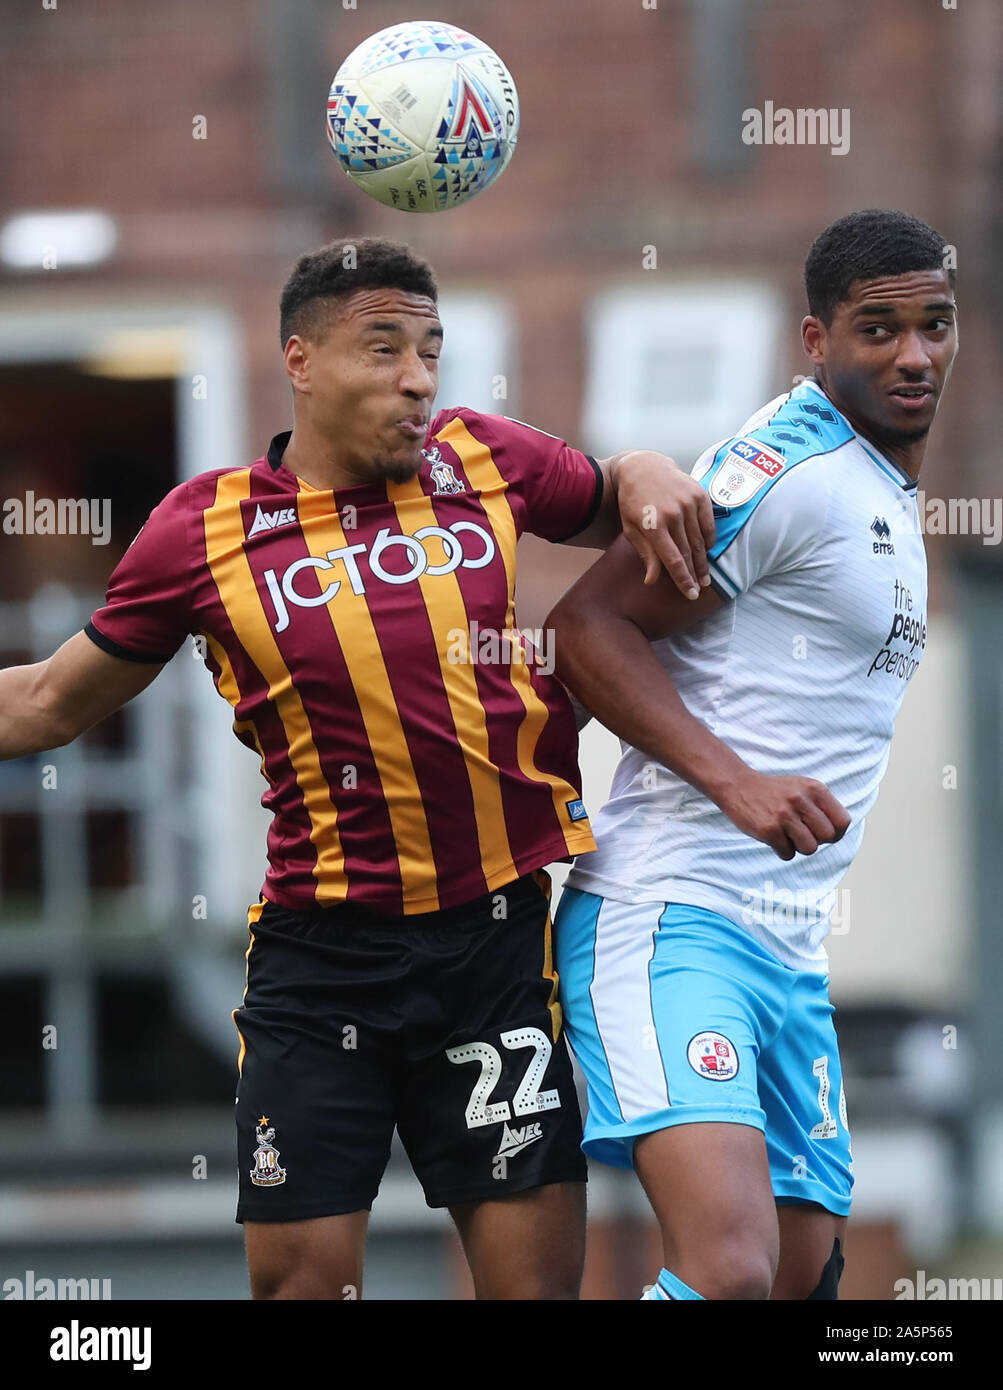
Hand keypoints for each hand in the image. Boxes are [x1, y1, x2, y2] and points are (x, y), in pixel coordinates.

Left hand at [613, 452, 715, 597]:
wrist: (643, 467)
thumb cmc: (633, 502)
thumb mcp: (632, 528)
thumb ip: (646, 554)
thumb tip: (652, 581)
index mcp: (654, 525)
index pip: (673, 559)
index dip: (683, 579)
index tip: (690, 594)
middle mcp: (673, 514)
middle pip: (689, 552)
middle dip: (695, 574)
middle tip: (700, 590)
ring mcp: (688, 502)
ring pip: (700, 540)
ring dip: (704, 561)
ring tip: (706, 577)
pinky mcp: (699, 494)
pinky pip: (708, 523)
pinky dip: (709, 538)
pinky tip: (707, 551)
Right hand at [718, 770, 851, 860]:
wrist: (738, 786)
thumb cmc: (775, 792)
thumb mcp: (803, 788)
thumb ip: (822, 805)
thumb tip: (837, 833)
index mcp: (815, 789)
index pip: (842, 821)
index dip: (836, 833)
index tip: (823, 834)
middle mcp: (801, 800)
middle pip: (827, 837)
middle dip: (817, 840)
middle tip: (802, 833)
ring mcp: (784, 815)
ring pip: (809, 849)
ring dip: (799, 847)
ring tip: (788, 836)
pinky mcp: (768, 830)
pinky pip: (788, 854)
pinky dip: (782, 850)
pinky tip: (774, 838)